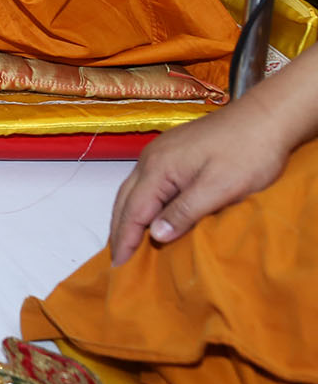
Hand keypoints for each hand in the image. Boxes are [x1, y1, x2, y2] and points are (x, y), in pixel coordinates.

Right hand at [105, 94, 294, 265]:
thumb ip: (185, 211)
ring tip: (127, 241)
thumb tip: (156, 235)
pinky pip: (146, 182)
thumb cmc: (247, 152)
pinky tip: (149, 213)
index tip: (119, 266)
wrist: (265, 118)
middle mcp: (151, 159)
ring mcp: (160, 152)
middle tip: (116, 258)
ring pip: (134, 190)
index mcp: (158, 168)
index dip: (125, 239)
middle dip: (119, 229)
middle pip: (125, 199)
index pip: (133, 211)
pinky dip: (140, 203)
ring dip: (128, 216)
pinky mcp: (172, 151)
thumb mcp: (219, 188)